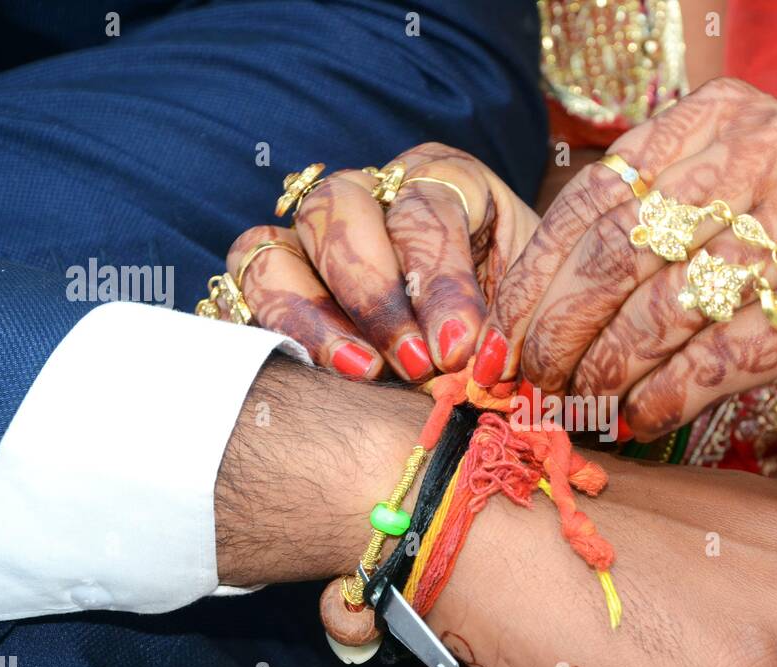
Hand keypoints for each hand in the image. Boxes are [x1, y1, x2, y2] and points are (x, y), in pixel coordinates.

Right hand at [227, 143, 539, 379]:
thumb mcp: (525, 317)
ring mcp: (313, 233)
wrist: (480, 363)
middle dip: (377, 294)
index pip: (427, 208)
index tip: (458, 350)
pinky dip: (278, 324)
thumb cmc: (508, 332)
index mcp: (445, 185)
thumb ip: (510, 327)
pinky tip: (310, 369)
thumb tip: (488, 368)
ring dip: (317, 314)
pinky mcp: (275, 274)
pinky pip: (251, 279)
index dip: (440, 280)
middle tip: (414, 364)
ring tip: (362, 372)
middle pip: (343, 210)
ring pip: (284, 244)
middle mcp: (371, 194)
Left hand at [476, 78, 776, 439]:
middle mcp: (758, 159)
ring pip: (662, 311)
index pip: (596, 197)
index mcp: (719, 121)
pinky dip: (665, 398)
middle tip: (527, 377)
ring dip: (604, 371)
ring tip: (578, 405)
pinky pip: (717, 360)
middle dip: (558, 329)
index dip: (537, 272)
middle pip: (618, 254)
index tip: (503, 325)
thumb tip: (541, 292)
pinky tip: (638, 420)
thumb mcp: (736, 180)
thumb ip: (653, 207)